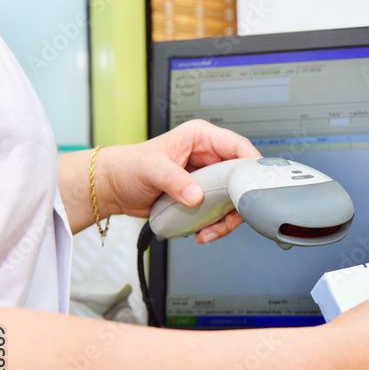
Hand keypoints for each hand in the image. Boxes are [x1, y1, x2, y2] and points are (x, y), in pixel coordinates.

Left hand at [98, 120, 260, 243]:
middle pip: (241, 178)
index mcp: (202, 138)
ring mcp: (208, 177)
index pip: (239, 147)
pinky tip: (204, 231)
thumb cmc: (128, 166)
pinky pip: (222, 211)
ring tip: (211, 230)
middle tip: (231, 217)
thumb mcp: (151, 168)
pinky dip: (217, 225)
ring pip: (234, 199)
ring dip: (227, 218)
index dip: (251, 165)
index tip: (254, 185)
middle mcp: (209, 156)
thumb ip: (174, 180)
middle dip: (238, 201)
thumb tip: (196, 196)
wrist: (114, 188)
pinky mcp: (204, 196)